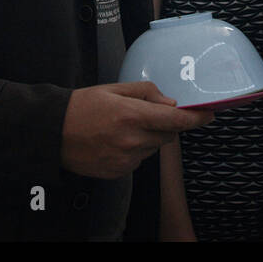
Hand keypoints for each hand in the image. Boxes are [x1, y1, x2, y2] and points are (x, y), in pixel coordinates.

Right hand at [61, 81, 213, 178]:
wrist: (52, 133)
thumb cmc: (81, 107)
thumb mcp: (114, 89)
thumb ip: (146, 93)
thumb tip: (170, 104)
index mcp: (132, 116)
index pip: (176, 121)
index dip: (196, 119)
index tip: (209, 115)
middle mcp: (132, 140)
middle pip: (168, 135)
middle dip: (164, 124)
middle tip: (143, 115)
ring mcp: (126, 159)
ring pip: (153, 148)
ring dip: (148, 138)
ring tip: (121, 128)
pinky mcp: (119, 172)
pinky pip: (139, 160)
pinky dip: (134, 151)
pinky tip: (114, 141)